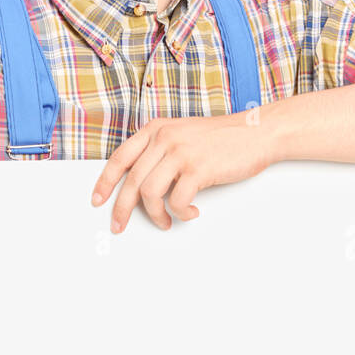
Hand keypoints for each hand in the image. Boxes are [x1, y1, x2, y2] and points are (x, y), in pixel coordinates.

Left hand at [90, 111, 278, 232]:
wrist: (256, 132)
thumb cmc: (222, 138)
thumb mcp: (182, 134)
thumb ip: (160, 151)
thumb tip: (139, 184)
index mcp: (156, 129)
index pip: (120, 158)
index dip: (105, 182)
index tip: (98, 200)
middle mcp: (164, 138)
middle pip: (131, 180)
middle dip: (122, 208)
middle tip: (119, 225)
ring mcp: (181, 152)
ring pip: (149, 193)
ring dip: (155, 215)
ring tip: (166, 221)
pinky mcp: (198, 169)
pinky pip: (177, 201)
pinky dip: (181, 213)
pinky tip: (190, 212)